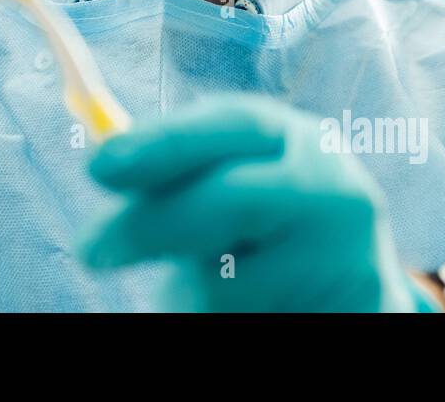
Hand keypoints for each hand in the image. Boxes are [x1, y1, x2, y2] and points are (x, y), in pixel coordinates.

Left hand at [74, 94, 436, 311]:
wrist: (349, 293)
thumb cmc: (265, 229)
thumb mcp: (227, 184)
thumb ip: (177, 171)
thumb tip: (103, 160)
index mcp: (301, 141)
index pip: (234, 124)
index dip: (164, 141)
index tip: (99, 166)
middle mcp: (338, 191)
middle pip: (232, 199)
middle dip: (151, 223)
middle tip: (90, 249)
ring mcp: (350, 258)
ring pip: (233, 282)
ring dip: (196, 290)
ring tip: (215, 282)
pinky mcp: (354, 310)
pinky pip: (249, 321)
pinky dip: (221, 318)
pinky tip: (247, 308)